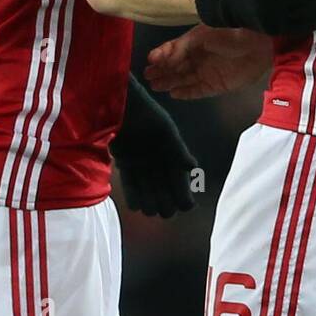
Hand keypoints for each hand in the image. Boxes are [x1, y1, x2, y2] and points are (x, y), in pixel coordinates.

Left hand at [110, 74, 198, 218]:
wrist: (122, 106)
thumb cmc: (147, 115)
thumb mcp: (166, 132)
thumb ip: (178, 151)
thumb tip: (192, 167)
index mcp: (172, 155)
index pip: (181, 182)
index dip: (184, 196)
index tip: (186, 205)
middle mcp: (158, 162)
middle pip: (165, 192)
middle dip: (167, 203)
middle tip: (165, 208)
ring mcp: (142, 165)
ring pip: (148, 193)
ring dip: (151, 202)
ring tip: (151, 208)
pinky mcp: (125, 164)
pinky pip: (131, 187)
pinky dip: (134, 197)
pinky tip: (137, 203)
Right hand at [145, 25, 272, 98]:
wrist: (259, 43)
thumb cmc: (230, 33)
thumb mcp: (202, 34)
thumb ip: (183, 47)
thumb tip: (165, 59)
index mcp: (195, 41)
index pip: (173, 50)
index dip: (161, 55)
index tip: (149, 61)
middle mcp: (199, 57)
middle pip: (176, 66)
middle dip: (162, 71)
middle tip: (148, 76)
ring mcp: (208, 72)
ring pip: (184, 79)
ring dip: (170, 82)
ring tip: (156, 86)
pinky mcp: (217, 85)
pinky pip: (198, 91)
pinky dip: (186, 93)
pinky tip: (174, 94)